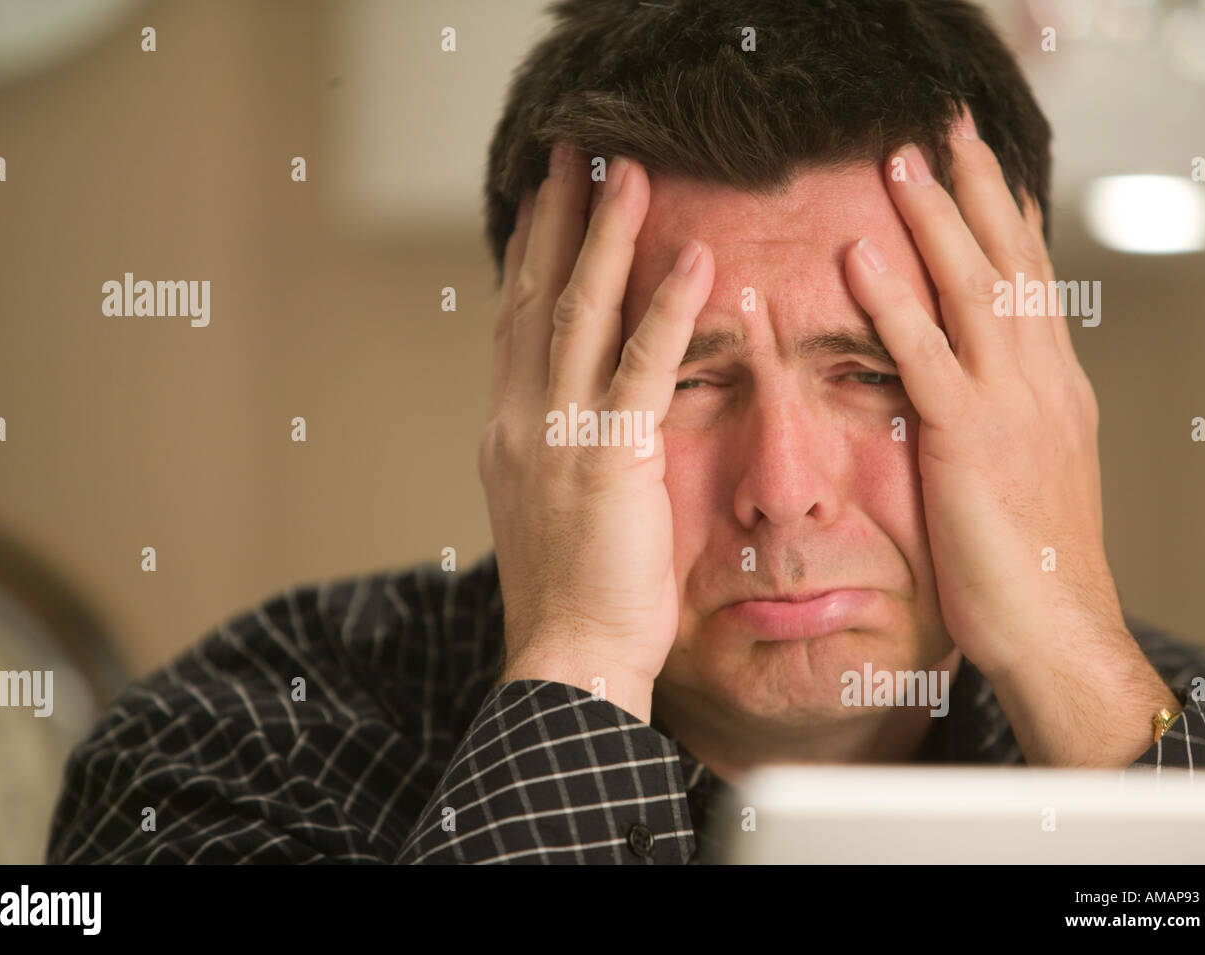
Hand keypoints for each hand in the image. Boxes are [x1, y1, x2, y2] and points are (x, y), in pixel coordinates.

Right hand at [481, 143, 713, 722]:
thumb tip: (587, 410)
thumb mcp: (551, 506)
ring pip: (580, 314)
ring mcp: (558, 436)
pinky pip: (640, 368)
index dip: (530, 252)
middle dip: (556, 217)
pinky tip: (696, 260)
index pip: (517, 321)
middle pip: (537, 296)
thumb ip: (562, 446)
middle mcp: (521, 419)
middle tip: (575, 150)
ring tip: (631, 172)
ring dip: (607, 237)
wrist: (568, 656)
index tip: (545, 198)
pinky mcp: (608, 460)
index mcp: (508, 430)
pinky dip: (667, 309)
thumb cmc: (572, 594)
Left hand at [843, 109, 1176, 765]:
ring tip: (901, 161)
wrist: (1056, 630)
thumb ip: (1002, 418)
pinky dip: (895, 300)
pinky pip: (925, 355)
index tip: (984, 168)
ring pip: (973, 289)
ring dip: (936, 218)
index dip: (1007, 220)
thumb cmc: (1032, 565)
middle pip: (1010, 262)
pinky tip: (864, 254)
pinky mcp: (968, 440)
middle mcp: (1041, 381)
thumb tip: (974, 388)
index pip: (1032, 283)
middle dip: (978, 190)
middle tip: (947, 128)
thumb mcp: (1026, 472)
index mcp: (1054, 389)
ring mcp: (1010, 406)